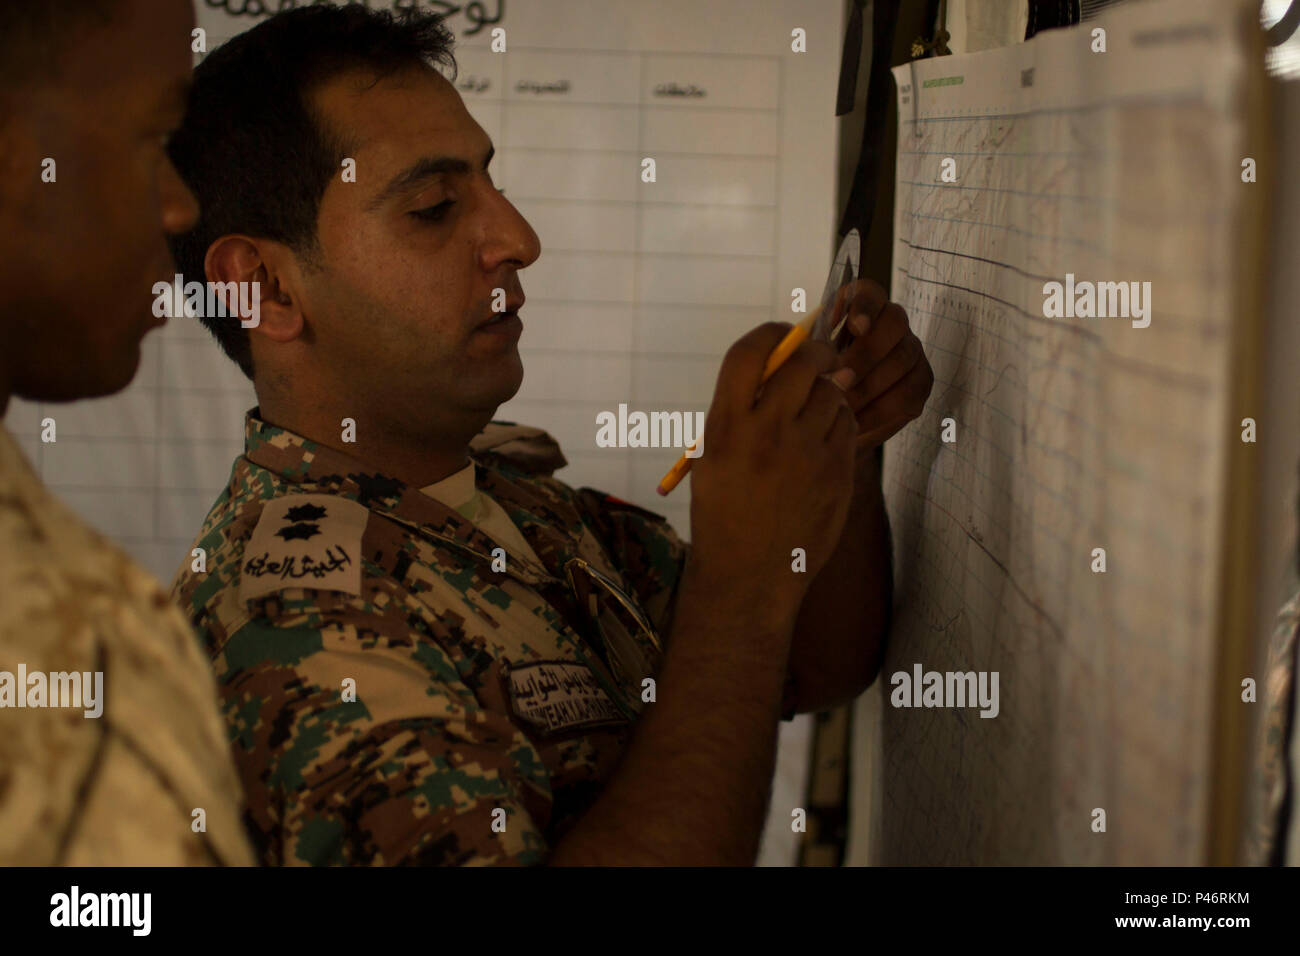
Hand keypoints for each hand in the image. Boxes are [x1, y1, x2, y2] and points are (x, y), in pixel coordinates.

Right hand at [688, 323, 857, 611]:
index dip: (771, 334)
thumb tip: (777, 361)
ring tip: (814, 414)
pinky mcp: (837, 472)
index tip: (782, 334)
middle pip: (802, 362)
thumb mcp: (715, 455)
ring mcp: (805, 453)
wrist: (750, 573)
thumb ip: (740, 409)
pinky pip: (847, 425)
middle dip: (813, 353)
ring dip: (828, 392)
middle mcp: (766, 433)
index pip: (750, 352)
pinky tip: (825, 442)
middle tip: (816, 358)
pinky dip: (840, 424)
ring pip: (832, 393)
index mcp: (726, 426)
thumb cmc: (726, 512)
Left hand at [824, 278, 932, 449]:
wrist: (830, 415)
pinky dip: (881, 409)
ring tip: (844, 404)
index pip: (869, 293)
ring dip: (871, 385)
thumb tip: (809, 345)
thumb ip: (808, 347)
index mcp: (860, 308)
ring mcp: (910, 350)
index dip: (865, 306)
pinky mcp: (920, 381)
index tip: (854, 326)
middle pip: (894, 322)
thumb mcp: (804, 361)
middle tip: (841, 379)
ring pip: (903, 358)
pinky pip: (909, 392)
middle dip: (867, 353)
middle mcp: (891, 323)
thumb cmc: (815, 380)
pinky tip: (858, 419)